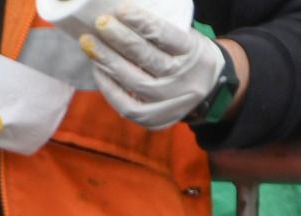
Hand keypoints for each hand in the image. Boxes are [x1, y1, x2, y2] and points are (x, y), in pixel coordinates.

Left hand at [80, 6, 225, 129]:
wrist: (209, 88)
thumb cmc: (186, 54)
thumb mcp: (184, 36)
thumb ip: (157, 31)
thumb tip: (118, 18)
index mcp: (194, 53)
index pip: (165, 36)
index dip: (141, 22)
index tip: (120, 10)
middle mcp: (185, 80)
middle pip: (148, 59)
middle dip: (120, 40)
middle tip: (100, 24)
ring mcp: (172, 103)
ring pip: (135, 83)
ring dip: (108, 61)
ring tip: (90, 44)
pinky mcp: (159, 120)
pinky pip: (129, 107)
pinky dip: (109, 88)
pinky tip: (98, 70)